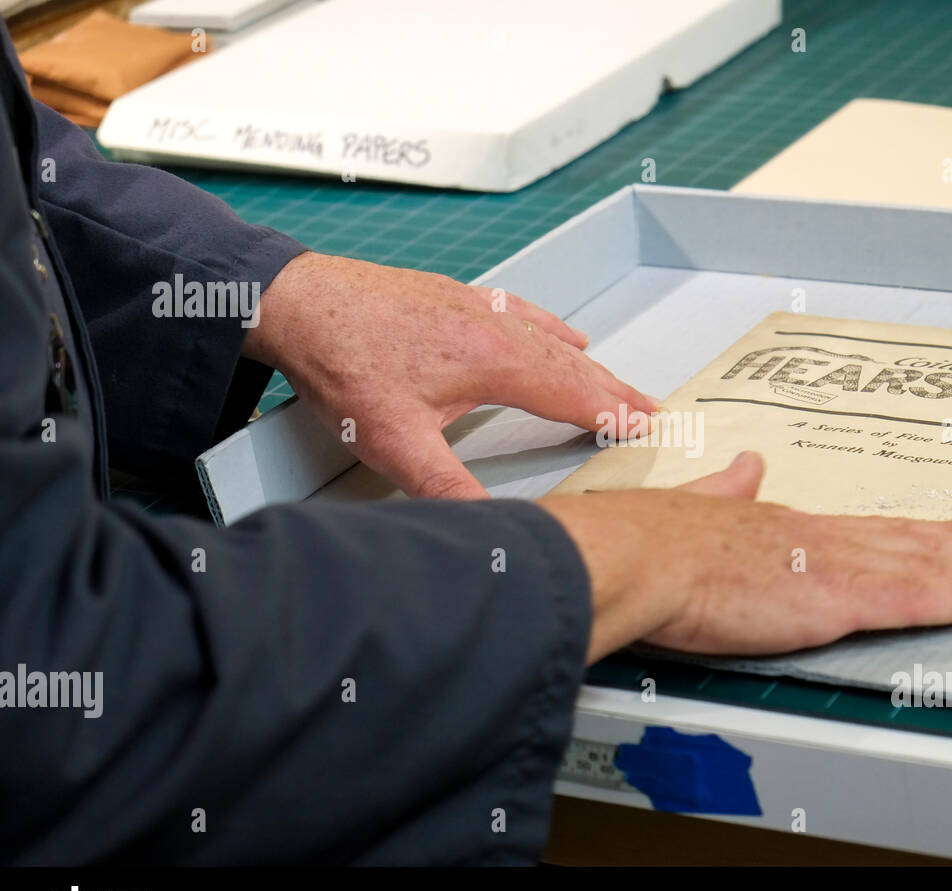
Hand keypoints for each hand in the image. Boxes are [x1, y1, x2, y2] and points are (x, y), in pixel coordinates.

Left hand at [246, 251, 657, 498]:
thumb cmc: (342, 363)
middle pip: (571, 364)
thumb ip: (447, 489)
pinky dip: (552, 328)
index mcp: (493, 362)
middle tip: (650, 407)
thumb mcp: (394, 442)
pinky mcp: (456, 296)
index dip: (610, 412)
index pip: (570, 393)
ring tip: (617, 380)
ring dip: (588, 363)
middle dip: (614, 389)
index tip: (644, 426)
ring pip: (550, 338)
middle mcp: (496, 328)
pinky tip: (563, 330)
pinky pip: (523, 312)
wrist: (298, 302)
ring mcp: (477, 307)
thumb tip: (490, 530)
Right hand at [538, 452, 951, 662]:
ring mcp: (835, 567)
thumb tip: (744, 463)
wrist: (638, 554)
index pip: (884, 532)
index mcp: (797, 528)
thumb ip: (729, 488)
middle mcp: (828, 542)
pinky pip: (909, 600)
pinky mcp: (829, 599)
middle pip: (924, 541)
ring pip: (930, 565)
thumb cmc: (658, 540)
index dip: (938, 534)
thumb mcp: (702, 503)